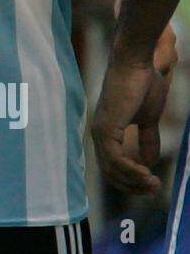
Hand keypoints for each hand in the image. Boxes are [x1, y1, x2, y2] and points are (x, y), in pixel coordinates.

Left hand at [91, 56, 163, 192]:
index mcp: (107, 133)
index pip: (113, 167)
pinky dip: (130, 169)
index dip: (131, 180)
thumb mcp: (149, 120)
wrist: (136, 64)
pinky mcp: (106, 128)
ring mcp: (100, 132)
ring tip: (153, 183)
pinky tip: (146, 172)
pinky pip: (115, 158)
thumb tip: (149, 161)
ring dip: (134, 180)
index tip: (152, 185)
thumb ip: (147, 139)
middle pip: (110, 173)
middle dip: (133, 185)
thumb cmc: (142, 85)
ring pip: (112, 169)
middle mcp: (99, 134)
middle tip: (155, 189)